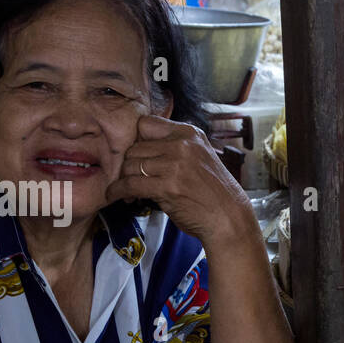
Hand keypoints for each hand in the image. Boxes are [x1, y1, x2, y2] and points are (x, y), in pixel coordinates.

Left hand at [105, 115, 252, 246]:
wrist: (229, 218)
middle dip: (128, 165)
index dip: (136, 140)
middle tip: (130, 179)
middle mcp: (182, 144)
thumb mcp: (199, 158)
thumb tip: (140, 149)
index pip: (145, 124)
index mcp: (189, 133)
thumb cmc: (213, 193)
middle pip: (135, 147)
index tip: (138, 156)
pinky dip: (117, 191)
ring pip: (130, 165)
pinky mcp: (167, 187)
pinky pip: (130, 184)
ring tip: (127, 192)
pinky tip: (114, 196)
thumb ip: (175, 149)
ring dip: (123, 180)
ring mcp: (175, 165)